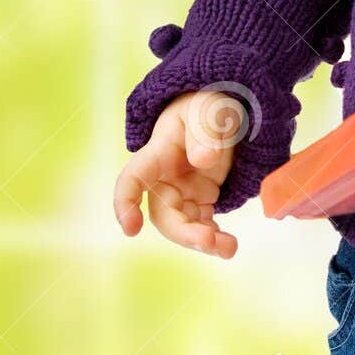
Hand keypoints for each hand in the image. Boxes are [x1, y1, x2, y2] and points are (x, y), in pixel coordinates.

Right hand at [113, 90, 243, 256]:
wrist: (221, 110)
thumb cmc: (207, 106)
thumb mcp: (209, 109)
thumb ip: (206, 131)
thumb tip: (203, 160)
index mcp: (158, 153)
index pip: (133, 178)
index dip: (125, 203)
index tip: (131, 228)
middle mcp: (165, 177)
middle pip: (163, 213)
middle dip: (183, 233)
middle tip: (211, 241)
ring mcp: (183, 190)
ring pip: (182, 225)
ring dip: (201, 241)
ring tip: (229, 248)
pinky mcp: (200, 199)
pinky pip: (201, 224)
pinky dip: (213, 238)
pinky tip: (228, 245)